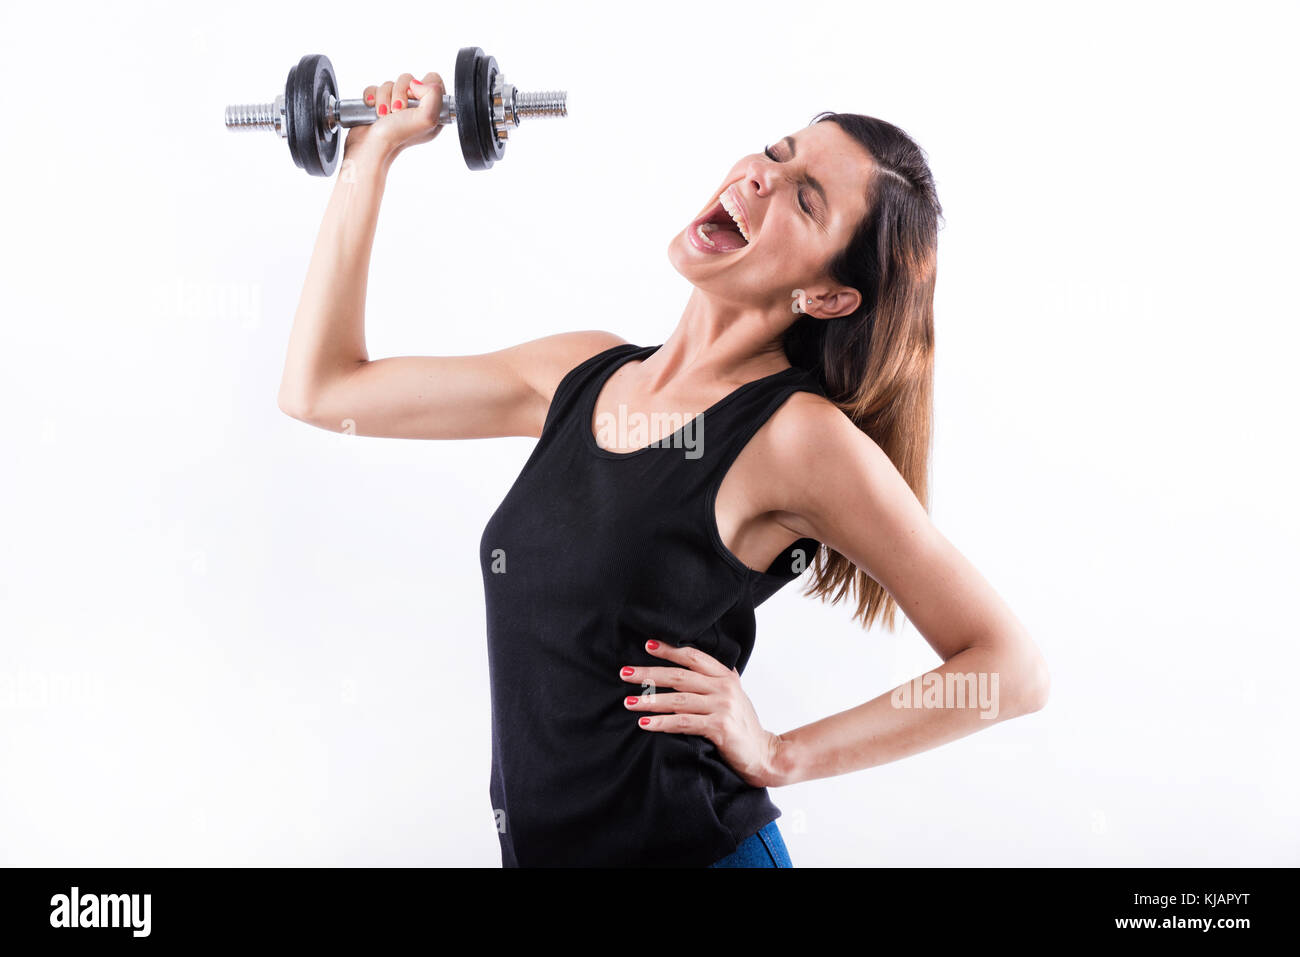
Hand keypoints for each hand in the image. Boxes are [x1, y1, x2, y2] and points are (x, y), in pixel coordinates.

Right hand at [343, 71, 444, 164]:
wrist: (370, 146)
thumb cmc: (398, 136)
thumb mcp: (428, 118)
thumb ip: (434, 94)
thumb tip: (417, 83)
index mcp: (432, 112)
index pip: (434, 81)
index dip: (424, 86)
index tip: (416, 100)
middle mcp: (415, 108)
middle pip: (410, 80)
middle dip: (400, 93)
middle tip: (397, 110)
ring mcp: (396, 105)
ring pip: (391, 83)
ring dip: (384, 97)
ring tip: (384, 114)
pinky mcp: (379, 103)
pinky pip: (375, 87)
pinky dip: (372, 97)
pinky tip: (373, 109)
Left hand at [619, 640, 784, 788]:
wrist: (765, 754)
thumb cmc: (742, 726)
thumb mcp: (731, 696)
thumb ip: (714, 681)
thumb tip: (688, 666)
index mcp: (726, 675)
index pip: (693, 656)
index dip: (669, 650)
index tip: (646, 645)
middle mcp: (724, 687)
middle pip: (679, 676)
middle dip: (649, 674)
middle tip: (624, 674)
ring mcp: (723, 706)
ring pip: (678, 700)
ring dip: (650, 700)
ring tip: (628, 702)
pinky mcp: (720, 727)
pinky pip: (684, 722)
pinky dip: (662, 722)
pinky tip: (645, 723)